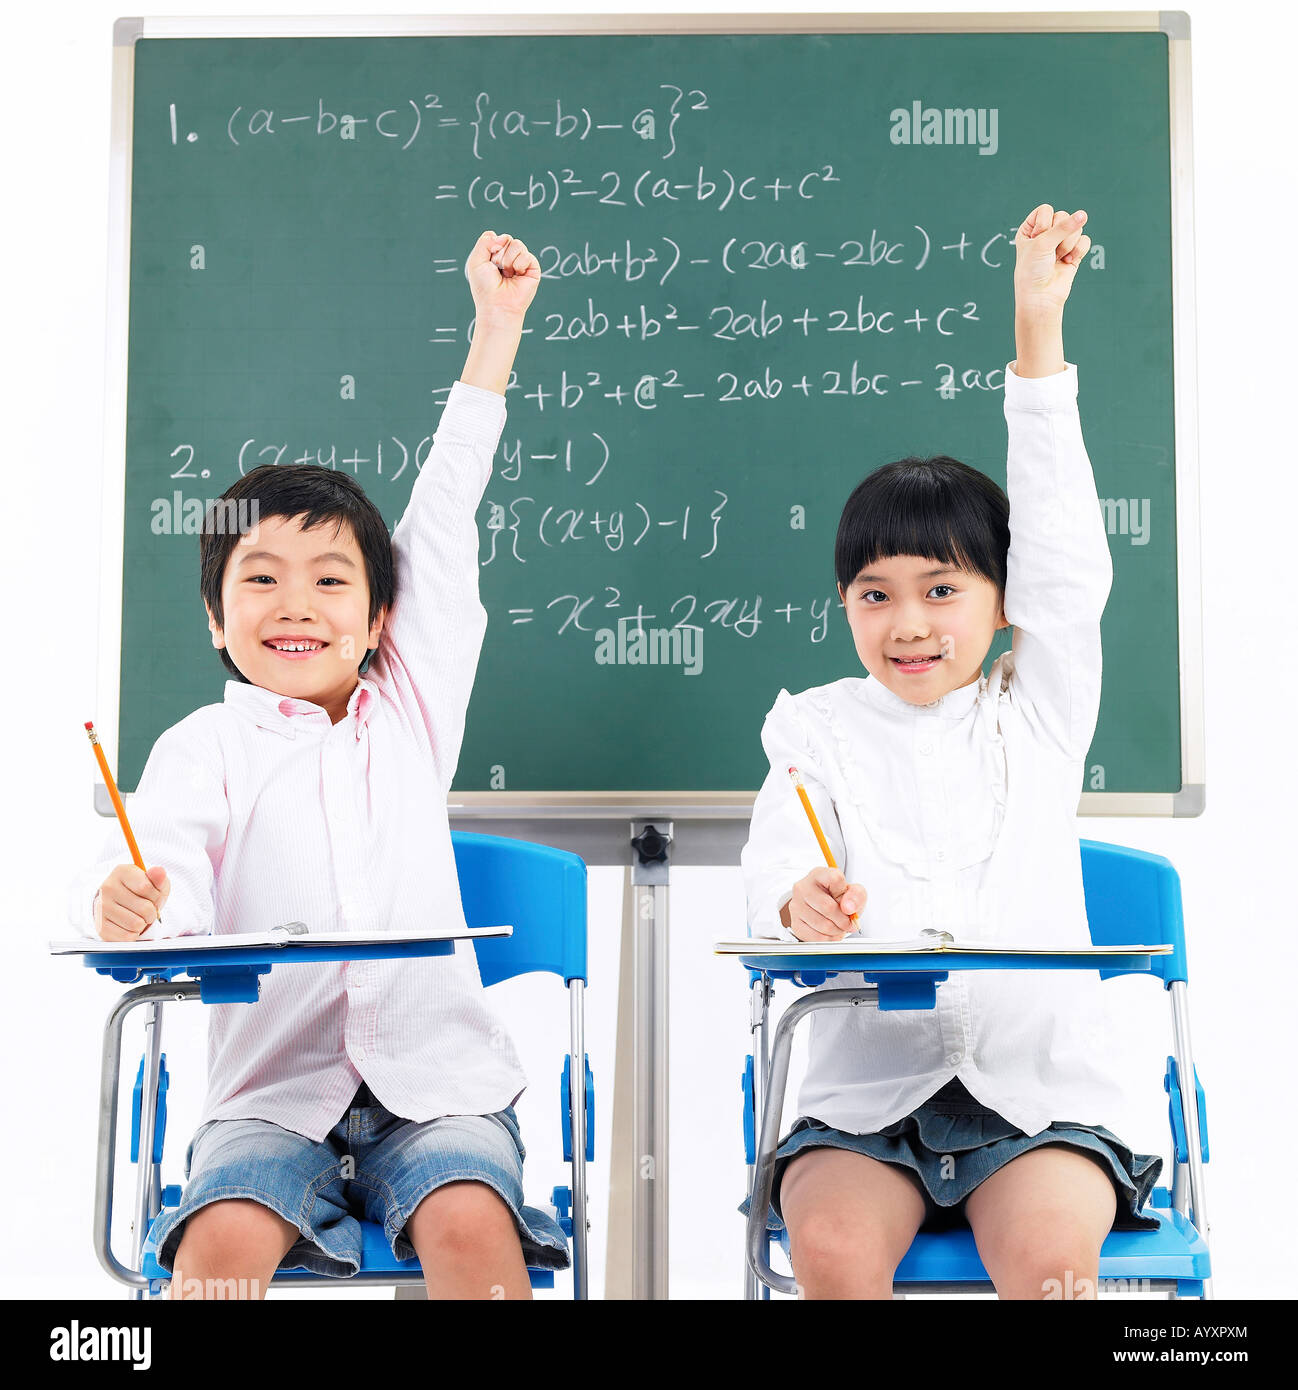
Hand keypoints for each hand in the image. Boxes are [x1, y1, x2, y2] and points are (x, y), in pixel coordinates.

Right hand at [95, 863, 168, 940]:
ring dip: (143, 923)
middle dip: (152, 912)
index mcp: (122, 872)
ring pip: (136, 924)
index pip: (146, 887)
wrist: (122, 905)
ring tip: (139, 916)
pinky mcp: (101, 926)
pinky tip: (130, 925)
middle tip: (147, 908)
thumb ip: (158, 878)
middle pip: (144, 908)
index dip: (156, 895)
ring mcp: (101, 908)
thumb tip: (159, 871)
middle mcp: (107, 888)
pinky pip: (127, 937)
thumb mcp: (154, 881)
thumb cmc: (142, 892)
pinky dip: (134, 934)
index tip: (153, 894)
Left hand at [465, 229, 540, 326]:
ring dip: (508, 260)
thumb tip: (504, 237)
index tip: (488, 263)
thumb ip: (485, 242)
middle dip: (499, 254)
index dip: (490, 246)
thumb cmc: (485, 287)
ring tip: (507, 274)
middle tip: (498, 270)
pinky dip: (519, 265)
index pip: (495, 236)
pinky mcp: (533, 268)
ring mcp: (521, 262)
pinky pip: (527, 255)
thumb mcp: (476, 260)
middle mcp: (508, 257)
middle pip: (506, 238)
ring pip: (517, 244)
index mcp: (494, 255)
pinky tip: (517, 275)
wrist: (497, 305)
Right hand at [785, 867, 866, 941]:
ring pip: (824, 925)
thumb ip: (856, 895)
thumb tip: (848, 908)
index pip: (835, 879)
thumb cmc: (838, 898)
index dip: (846, 894)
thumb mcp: (853, 891)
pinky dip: (829, 938)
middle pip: (828, 907)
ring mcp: (796, 906)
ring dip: (838, 930)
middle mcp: (803, 887)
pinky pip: (818, 937)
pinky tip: (830, 932)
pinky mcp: (795, 924)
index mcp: (818, 874)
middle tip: (848, 922)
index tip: (847, 900)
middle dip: (844, 920)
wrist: (823, 909)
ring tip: (839, 926)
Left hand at [1013, 204, 1091, 319]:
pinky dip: (1078, 252)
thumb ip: (1063, 226)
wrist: (1041, 297)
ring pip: (1076, 227)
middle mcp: (1045, 233)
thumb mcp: (1043, 243)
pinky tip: (1067, 262)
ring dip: (1067, 245)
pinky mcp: (1074, 252)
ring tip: (1056, 258)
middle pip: (1064, 216)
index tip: (1036, 241)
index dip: (1044, 225)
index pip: (1046, 209)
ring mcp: (1060, 242)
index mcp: (1030, 228)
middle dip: (1058, 236)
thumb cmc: (1033, 271)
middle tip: (1048, 253)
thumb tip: (1083, 214)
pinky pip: (1085, 240)